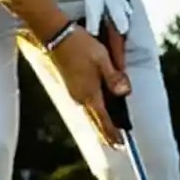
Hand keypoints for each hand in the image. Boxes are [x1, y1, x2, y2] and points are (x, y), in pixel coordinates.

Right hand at [49, 26, 127, 146]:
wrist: (55, 35)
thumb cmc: (80, 45)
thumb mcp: (102, 59)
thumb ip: (114, 78)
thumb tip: (125, 93)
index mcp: (89, 94)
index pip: (104, 120)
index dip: (113, 133)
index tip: (121, 144)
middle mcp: (80, 97)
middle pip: (96, 120)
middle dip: (106, 132)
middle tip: (116, 143)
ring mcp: (73, 92)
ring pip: (90, 112)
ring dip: (100, 122)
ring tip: (109, 130)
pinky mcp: (70, 85)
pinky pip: (85, 104)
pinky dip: (94, 111)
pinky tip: (98, 110)